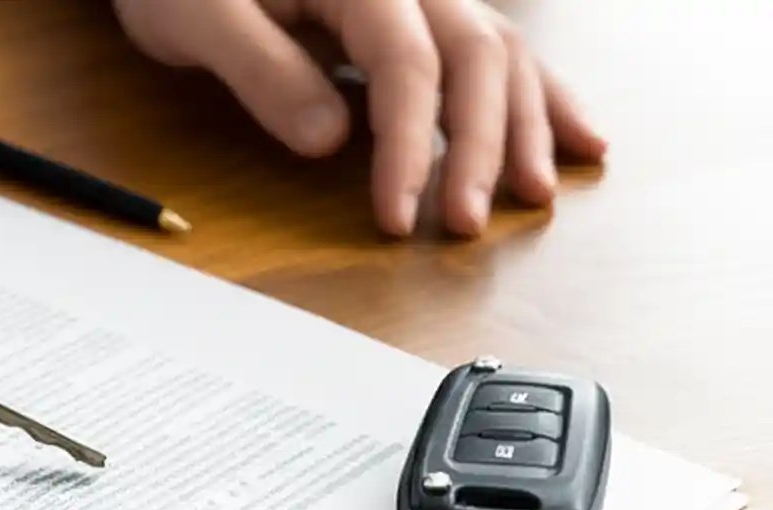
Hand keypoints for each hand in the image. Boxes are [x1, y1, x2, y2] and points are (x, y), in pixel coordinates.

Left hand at [112, 0, 606, 235]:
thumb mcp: (199, 20)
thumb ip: (263, 71)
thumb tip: (329, 140)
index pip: (405, 66)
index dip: (409, 147)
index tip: (398, 216)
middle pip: (475, 56)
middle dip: (481, 145)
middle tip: (468, 224)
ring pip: (499, 52)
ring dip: (526, 124)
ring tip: (540, 193)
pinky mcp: (417, 22)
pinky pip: (493, 53)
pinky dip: (535, 97)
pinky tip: (574, 136)